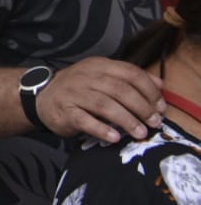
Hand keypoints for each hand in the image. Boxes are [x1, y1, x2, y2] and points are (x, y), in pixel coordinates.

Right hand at [36, 56, 164, 142]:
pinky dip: (102, 129)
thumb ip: (129, 79)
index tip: (161, 107)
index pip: (130, 73)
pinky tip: (115, 138)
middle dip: (141, 107)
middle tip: (154, 122)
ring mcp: (74, 93)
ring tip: (140, 133)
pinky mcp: (65, 110)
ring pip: (104, 104)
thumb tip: (160, 85)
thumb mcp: (102, 77)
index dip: (149, 90)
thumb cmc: (79, 89)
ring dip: (126, 120)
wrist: (43, 97)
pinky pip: (85, 120)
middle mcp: (86, 77)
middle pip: (120, 89)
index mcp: (99, 66)